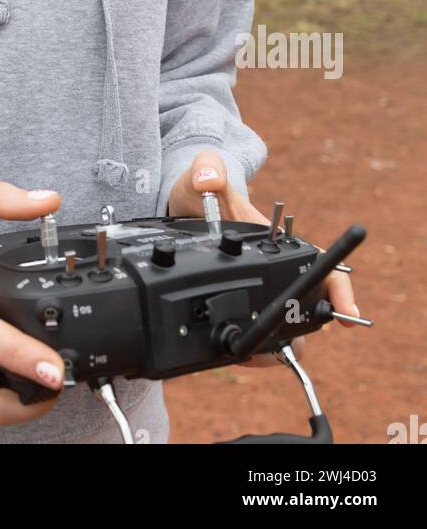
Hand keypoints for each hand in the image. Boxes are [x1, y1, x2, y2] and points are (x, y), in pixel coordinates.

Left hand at [166, 150, 360, 367]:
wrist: (182, 204)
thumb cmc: (200, 189)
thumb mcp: (200, 174)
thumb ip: (206, 170)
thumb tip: (210, 179)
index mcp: (276, 239)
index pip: (319, 263)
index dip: (338, 289)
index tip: (346, 313)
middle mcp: (273, 266)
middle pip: (306, 304)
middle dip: (305, 329)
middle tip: (289, 347)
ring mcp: (258, 285)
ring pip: (283, 324)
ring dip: (277, 343)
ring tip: (257, 356)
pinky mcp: (239, 299)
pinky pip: (254, 329)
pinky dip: (253, 346)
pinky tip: (240, 357)